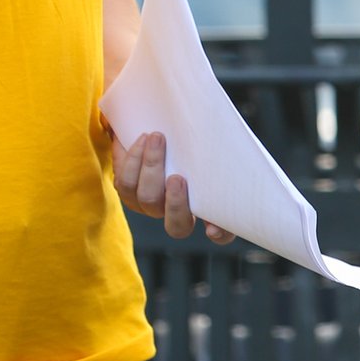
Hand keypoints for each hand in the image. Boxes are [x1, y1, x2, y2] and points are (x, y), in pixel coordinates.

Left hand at [111, 130, 234, 244]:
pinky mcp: (126, 189)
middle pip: (176, 225)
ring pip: (147, 198)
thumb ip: (212, 146)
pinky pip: (125, 182)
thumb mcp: (202, 140)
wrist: (149, 125)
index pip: (219, 232)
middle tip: (177, 178)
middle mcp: (174, 213)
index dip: (220, 235)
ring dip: (152, 167)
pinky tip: (143, 138)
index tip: (212, 229)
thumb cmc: (183, 136)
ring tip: (157, 138)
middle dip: (176, 203)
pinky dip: (134, 158)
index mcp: (203, 206)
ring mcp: (148, 204)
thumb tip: (233, 137)